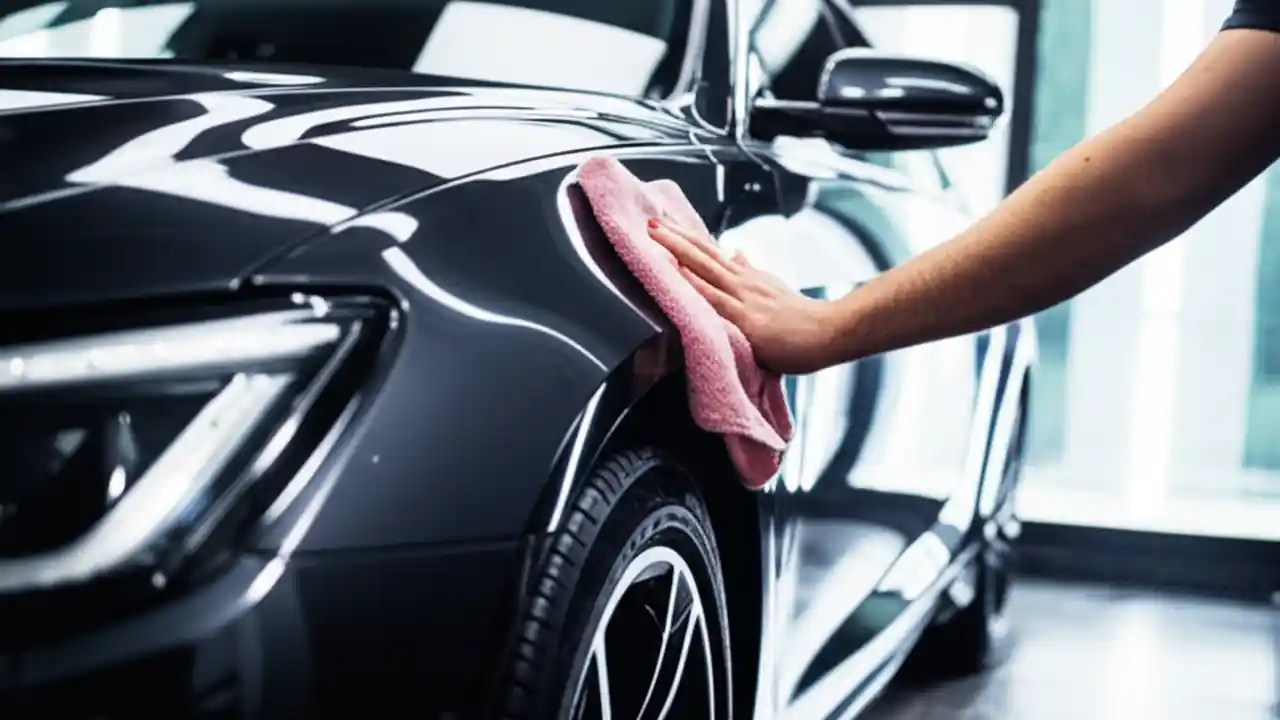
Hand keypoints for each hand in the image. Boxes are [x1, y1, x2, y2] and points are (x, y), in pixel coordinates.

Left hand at [647, 218, 837, 373]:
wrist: (829, 333)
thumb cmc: (802, 318)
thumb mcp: (774, 287)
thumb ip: (752, 271)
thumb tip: (738, 253)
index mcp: (746, 276)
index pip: (710, 251)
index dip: (686, 236)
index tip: (665, 223)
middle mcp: (742, 281)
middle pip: (702, 252)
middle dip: (675, 235)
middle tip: (651, 220)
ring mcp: (743, 298)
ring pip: (704, 267)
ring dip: (677, 249)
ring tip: (654, 234)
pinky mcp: (746, 319)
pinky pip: (714, 299)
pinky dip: (694, 284)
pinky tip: (677, 273)